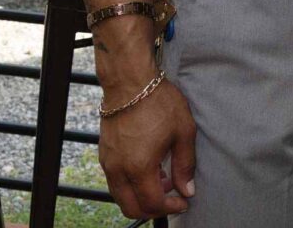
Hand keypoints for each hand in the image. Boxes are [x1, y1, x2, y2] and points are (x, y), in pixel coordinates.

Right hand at [96, 36, 196, 218]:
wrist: (130, 82)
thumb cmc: (159, 103)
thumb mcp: (183, 132)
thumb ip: (185, 165)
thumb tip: (188, 190)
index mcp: (139, 167)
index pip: (152, 203)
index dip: (170, 208)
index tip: (183, 202)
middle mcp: (118, 170)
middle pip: (130, 207)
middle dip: (153, 209)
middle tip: (173, 197)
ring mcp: (107, 162)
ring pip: (120, 195)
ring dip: (141, 196)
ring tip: (163, 179)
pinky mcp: (104, 154)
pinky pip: (115, 180)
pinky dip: (131, 184)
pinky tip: (150, 167)